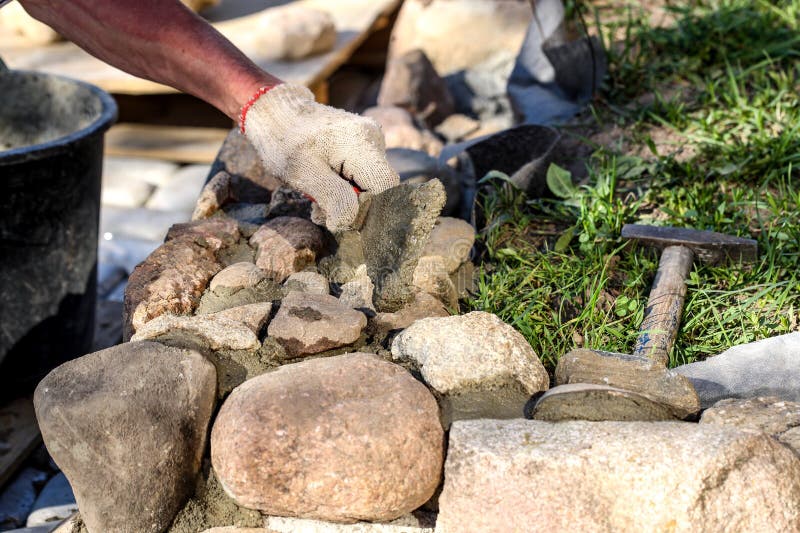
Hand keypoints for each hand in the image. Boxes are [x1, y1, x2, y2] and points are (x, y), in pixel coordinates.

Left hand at [241, 83, 398, 230]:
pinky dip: (346, 186)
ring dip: (347, 197)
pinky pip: (364, 174)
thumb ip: (333, 198)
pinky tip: (325, 184)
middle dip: (354, 204)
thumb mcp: (303, 173)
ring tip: (318, 195)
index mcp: (362, 143)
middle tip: (321, 208)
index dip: (366, 208)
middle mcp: (374, 138)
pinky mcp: (365, 144)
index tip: (336, 213)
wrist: (276, 113)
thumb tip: (348, 223)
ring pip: (371, 184)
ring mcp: (371, 140)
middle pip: (380, 187)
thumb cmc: (285, 142)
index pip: (385, 188)